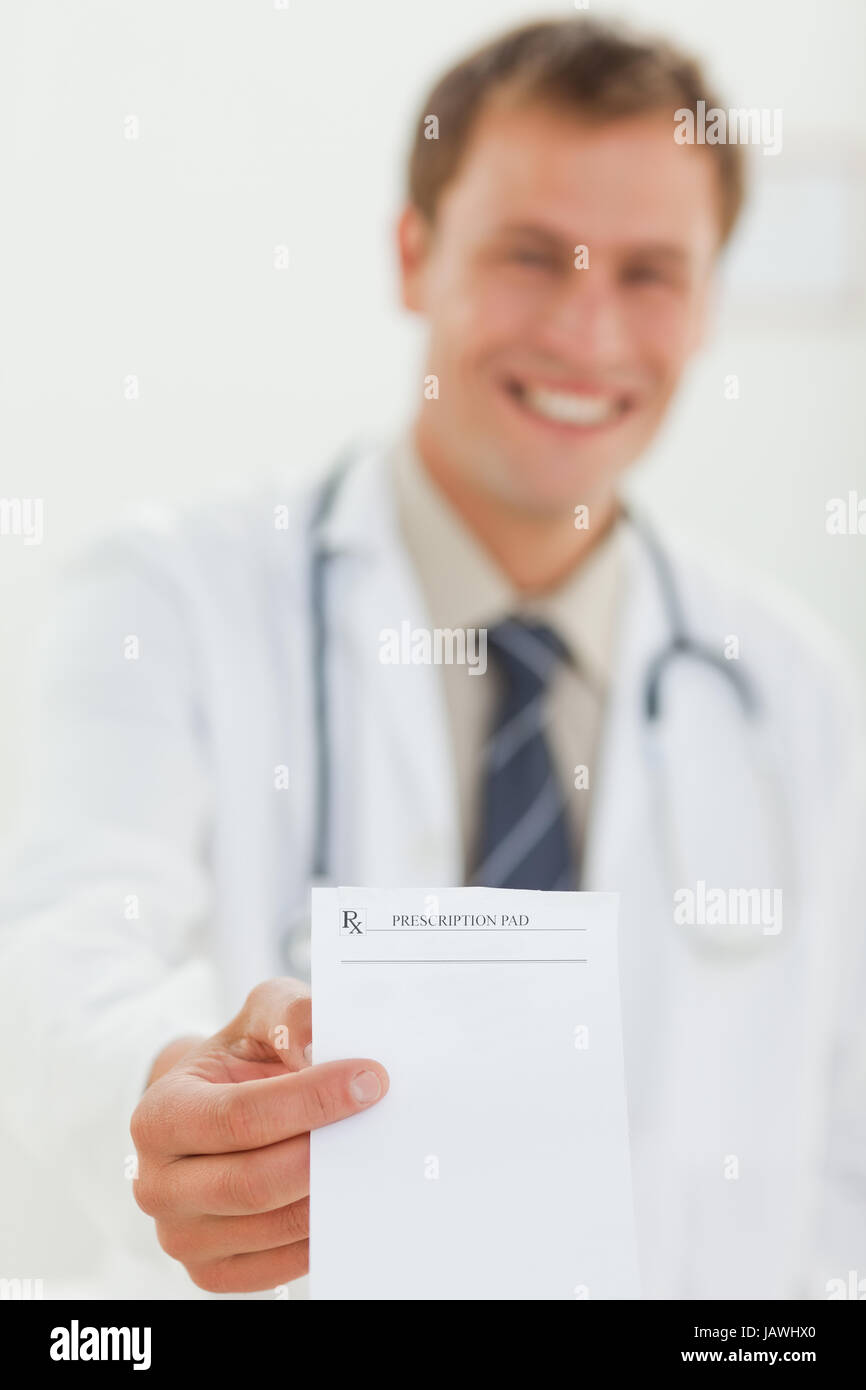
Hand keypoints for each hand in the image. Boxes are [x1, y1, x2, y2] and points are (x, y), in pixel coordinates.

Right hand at [130, 978, 388, 1292]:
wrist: (217, 1109)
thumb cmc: (242, 1062)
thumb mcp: (259, 1018)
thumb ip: (287, 1015)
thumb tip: (316, 1040)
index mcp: (159, 1116)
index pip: (240, 1117)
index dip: (311, 1100)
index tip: (369, 1080)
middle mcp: (156, 1184)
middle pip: (255, 1182)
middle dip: (324, 1152)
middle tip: (377, 1122)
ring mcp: (181, 1237)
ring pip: (273, 1225)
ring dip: (330, 1194)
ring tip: (369, 1156)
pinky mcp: (211, 1273)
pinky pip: (279, 1266)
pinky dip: (321, 1234)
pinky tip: (348, 1195)